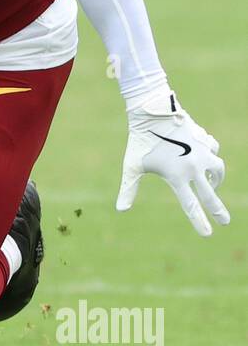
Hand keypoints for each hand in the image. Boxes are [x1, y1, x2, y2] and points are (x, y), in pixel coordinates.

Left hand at [117, 89, 228, 236]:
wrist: (153, 111)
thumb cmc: (140, 140)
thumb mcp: (132, 166)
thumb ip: (128, 188)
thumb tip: (120, 209)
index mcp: (176, 176)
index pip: (190, 205)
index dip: (199, 221)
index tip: (208, 234)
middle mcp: (193, 167)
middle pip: (210, 194)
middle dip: (218, 210)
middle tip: (225, 222)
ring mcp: (201, 152)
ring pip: (218, 170)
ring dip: (217, 179)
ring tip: (213, 184)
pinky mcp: (204, 140)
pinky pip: (213, 151)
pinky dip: (211, 156)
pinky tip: (205, 157)